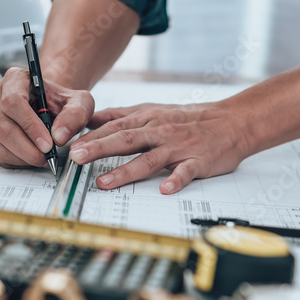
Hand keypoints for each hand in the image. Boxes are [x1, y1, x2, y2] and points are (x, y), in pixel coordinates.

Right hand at [0, 67, 94, 167]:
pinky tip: (29, 156)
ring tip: (41, 157)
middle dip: (28, 149)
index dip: (30, 127)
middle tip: (46, 157)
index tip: (48, 144)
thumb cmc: (59, 102)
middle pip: (3, 128)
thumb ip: (75, 115)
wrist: (48, 106)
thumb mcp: (78, 102)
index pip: (13, 102)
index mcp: (15, 78)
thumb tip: (59, 136)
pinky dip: (15, 160)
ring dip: (22, 157)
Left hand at [68, 101, 251, 192]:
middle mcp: (160, 131)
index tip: (67, 145)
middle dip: (99, 148)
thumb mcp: (152, 110)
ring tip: (105, 182)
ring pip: (149, 159)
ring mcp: (178, 147)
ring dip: (126, 171)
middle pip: (125, 140)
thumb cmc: (189, 119)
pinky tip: (164, 189)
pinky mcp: (198, 161)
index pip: (113, 127)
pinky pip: (185, 172)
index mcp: (147, 119)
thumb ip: (121, 116)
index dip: (89, 136)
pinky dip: (175, 180)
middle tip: (76, 158)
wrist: (231, 121)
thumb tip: (88, 118)